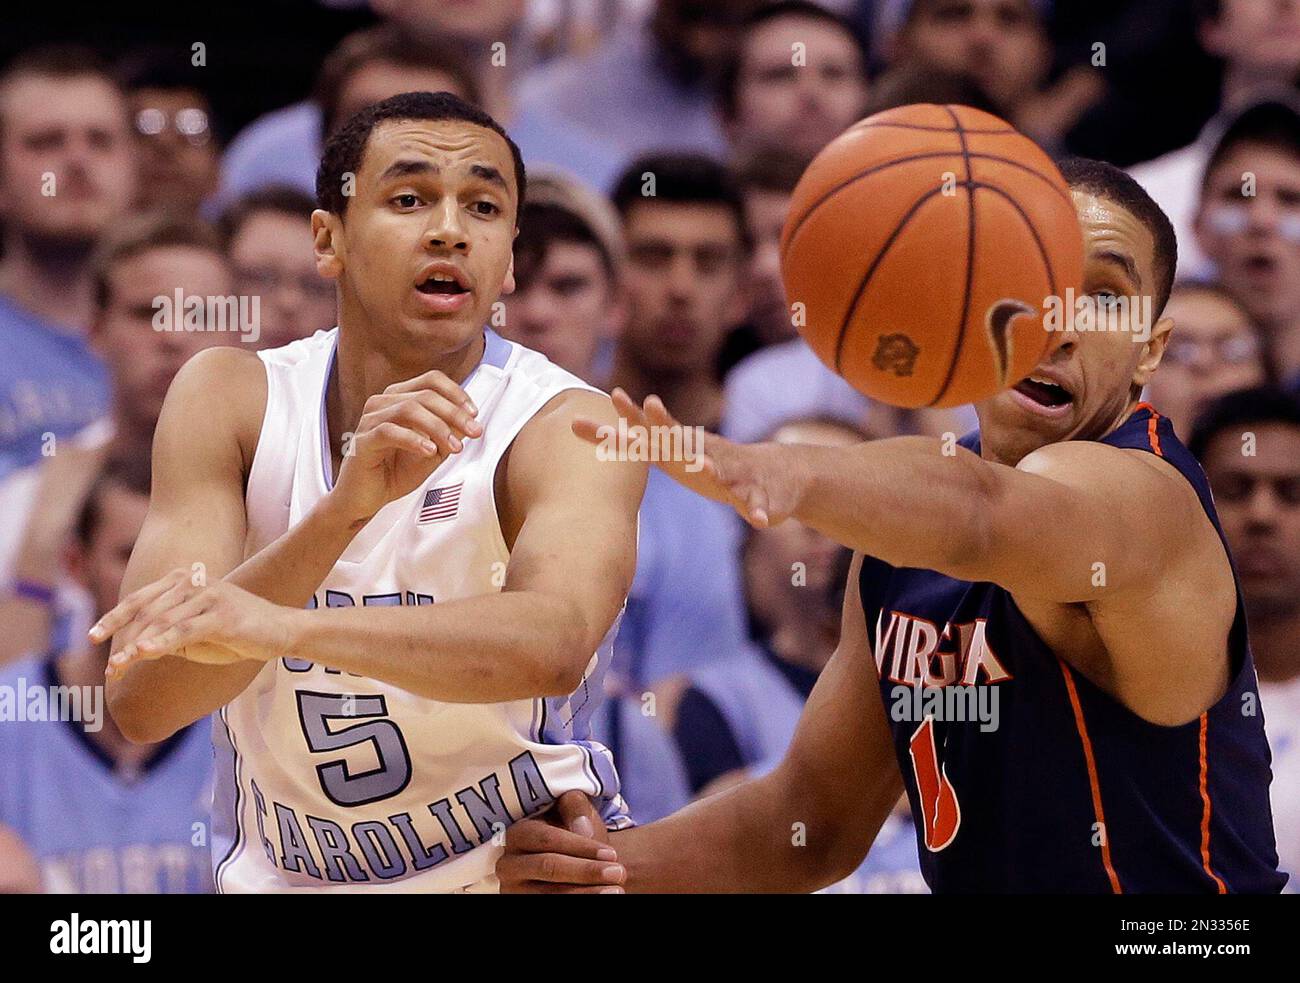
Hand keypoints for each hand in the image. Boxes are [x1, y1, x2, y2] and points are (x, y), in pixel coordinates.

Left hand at [93, 568, 294, 677]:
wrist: (281, 630)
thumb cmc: (236, 633)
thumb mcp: (194, 634)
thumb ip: (166, 635)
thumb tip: (131, 651)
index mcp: (184, 581)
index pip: (140, 599)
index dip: (114, 618)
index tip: (92, 638)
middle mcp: (194, 582)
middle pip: (147, 611)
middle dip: (122, 641)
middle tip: (110, 669)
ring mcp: (210, 596)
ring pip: (162, 622)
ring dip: (136, 647)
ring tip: (118, 666)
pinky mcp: (224, 615)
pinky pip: (185, 630)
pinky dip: (161, 642)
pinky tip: (143, 654)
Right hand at [331, 370, 481, 523]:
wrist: (366, 499)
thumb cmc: (395, 472)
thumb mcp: (433, 452)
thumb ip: (449, 434)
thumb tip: (469, 419)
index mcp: (400, 398)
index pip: (431, 381)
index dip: (457, 394)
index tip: (474, 414)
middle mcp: (383, 403)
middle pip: (425, 395)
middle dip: (455, 414)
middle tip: (474, 432)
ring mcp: (370, 420)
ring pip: (409, 409)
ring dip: (438, 427)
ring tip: (454, 448)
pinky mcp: (362, 441)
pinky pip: (389, 431)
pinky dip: (414, 439)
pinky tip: (429, 451)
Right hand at [497, 790, 626, 893]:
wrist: (570, 862)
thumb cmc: (572, 832)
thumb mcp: (572, 810)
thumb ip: (575, 807)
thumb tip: (582, 829)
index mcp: (517, 835)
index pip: (547, 840)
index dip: (580, 847)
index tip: (612, 854)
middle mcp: (508, 865)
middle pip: (548, 868)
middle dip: (585, 871)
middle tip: (618, 874)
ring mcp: (513, 890)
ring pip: (549, 895)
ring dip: (585, 894)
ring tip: (615, 891)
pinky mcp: (522, 902)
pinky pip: (549, 905)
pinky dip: (578, 902)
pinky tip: (600, 899)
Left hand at [572, 388, 805, 527]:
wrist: (780, 476)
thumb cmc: (715, 468)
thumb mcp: (675, 458)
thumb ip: (636, 444)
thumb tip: (584, 430)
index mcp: (682, 451)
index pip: (648, 433)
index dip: (628, 419)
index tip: (610, 397)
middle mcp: (706, 455)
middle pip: (680, 440)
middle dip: (666, 424)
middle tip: (651, 405)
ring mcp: (734, 472)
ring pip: (721, 469)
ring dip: (713, 467)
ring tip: (706, 467)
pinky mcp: (758, 495)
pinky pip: (755, 504)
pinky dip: (756, 510)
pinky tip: (756, 519)